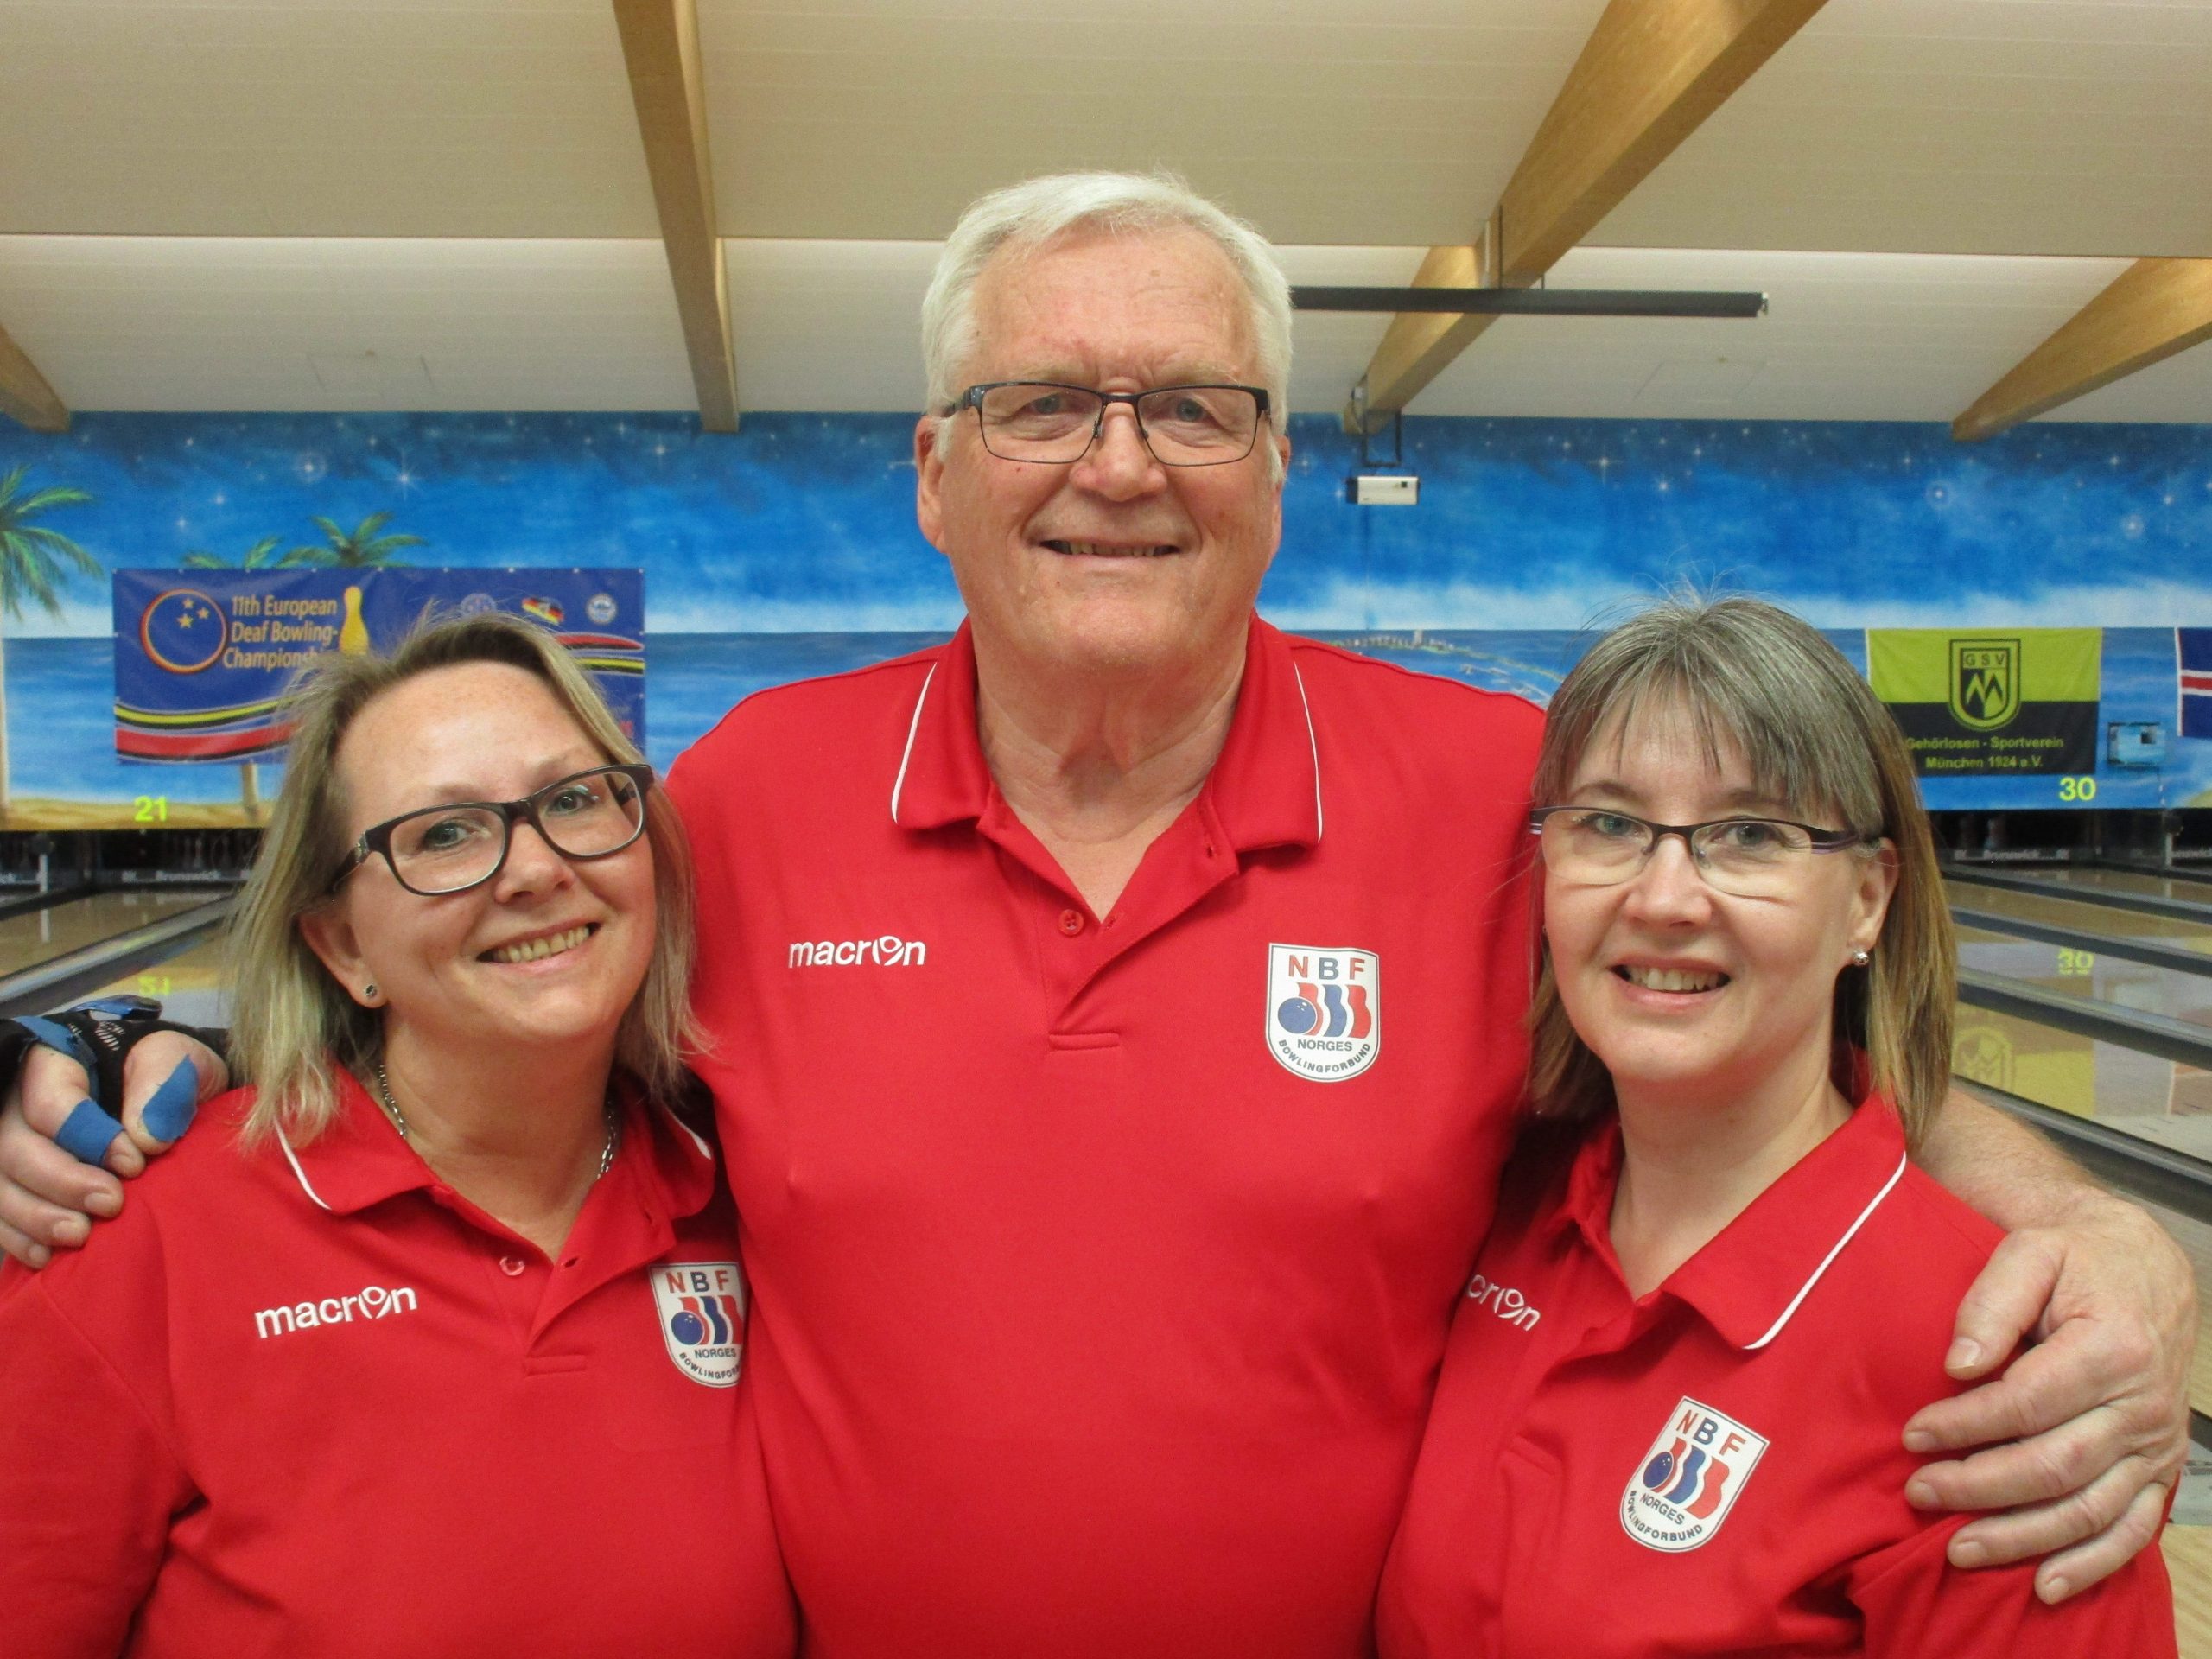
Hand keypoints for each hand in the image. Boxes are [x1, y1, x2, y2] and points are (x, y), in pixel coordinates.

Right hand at [0, 1033, 227, 1267]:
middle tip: (109, 1204)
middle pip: (14, 1147)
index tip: (133, 1164)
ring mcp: (8, 1146)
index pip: (49, 1101)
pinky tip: (48, 1255)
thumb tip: (146, 1138)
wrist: (162, 1096)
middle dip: (60, 1181)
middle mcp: (16, 1104)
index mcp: (54, 1063)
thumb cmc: (165, 1074)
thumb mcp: (178, 1060)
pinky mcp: (12, 1184)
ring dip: (35, 1216)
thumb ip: (164, 1087)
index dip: (86, 1136)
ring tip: (79, 1235)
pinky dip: (18, 1238)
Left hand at [1901, 1191, 2194, 1601]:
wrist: (2146, 1271)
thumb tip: (1958, 1364)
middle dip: (1980, 1487)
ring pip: (2088, 1509)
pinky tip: (2047, 1586)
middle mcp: (2142, 1406)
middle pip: (2054, 1465)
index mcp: (2112, 1349)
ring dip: (2022, 1536)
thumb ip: (1992, 1301)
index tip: (1913, 1436)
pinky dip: (2092, 1564)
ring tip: (1959, 1548)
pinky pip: (2132, 1529)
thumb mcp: (2032, 1253)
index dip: (1965, 1425)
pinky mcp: (2160, 1470)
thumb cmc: (2079, 1260)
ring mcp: (2155, 1446)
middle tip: (1920, 1492)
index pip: (2027, 1403)